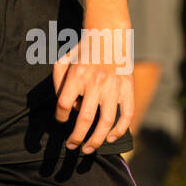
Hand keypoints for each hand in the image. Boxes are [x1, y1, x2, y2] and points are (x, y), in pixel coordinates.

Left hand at [54, 19, 133, 153]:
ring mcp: (113, 87)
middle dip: (76, 138)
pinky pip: (126, 115)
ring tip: (88, 149)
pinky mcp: (127, 89)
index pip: (64, 105)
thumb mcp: (63, 61)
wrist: (108, 36)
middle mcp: (95, 83)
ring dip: (96, 140)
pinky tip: (110, 138)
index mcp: (77, 75)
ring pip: (105, 122)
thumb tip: (66, 107)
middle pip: (84, 119)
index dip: (60, 117)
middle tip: (71, 146)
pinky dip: (119, 131)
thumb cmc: (82, 51)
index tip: (61, 120)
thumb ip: (58, 83)